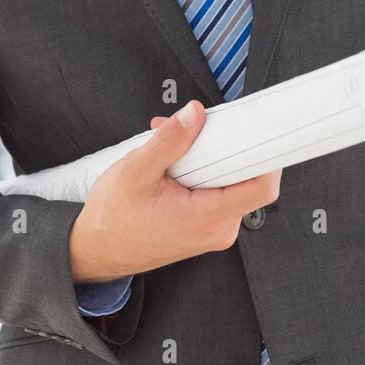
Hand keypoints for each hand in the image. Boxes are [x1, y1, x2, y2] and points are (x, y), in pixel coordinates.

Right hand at [68, 100, 281, 282]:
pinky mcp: (205, 226)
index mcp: (207, 217)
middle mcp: (218, 228)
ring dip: (205, 157)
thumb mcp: (136, 171)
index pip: (262, 186)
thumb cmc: (114, 220)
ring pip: (229, 181)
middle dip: (221, 146)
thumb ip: (170, 140)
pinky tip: (173, 164)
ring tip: (172, 149)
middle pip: (245, 177)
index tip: (260, 130)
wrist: (97, 250)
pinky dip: (200, 172)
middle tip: (194, 131)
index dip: (267, 154)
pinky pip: (217, 191)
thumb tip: (195, 114)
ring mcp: (213, 229)